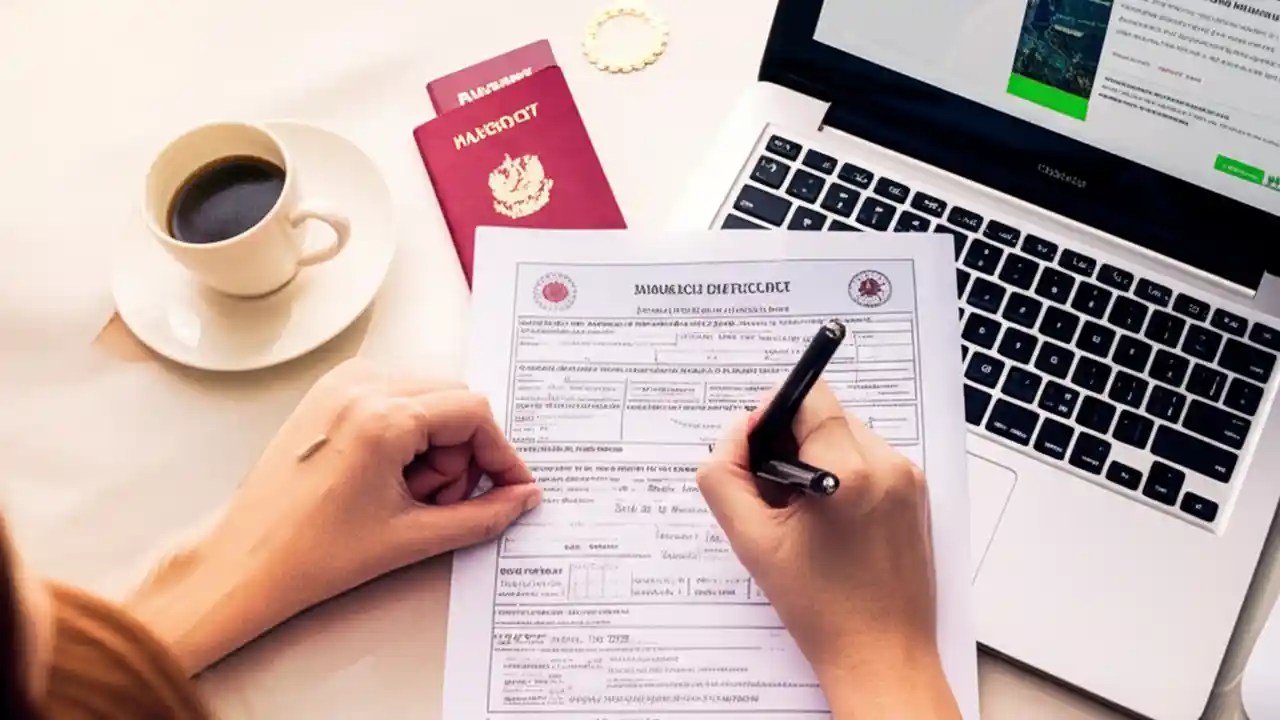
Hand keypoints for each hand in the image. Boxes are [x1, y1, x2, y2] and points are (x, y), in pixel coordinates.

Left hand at [124, 359, 539, 672]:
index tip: (508, 486)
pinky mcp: (329, 394)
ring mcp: (341, 385)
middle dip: (464, 452)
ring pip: (428, 396)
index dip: (500, 454)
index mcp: (382, 417)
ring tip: (410, 494)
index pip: (473, 414)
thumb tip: (518, 499)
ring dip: (437, 442)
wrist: (246, 561)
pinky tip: (392, 475)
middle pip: (454, 399)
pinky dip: (410, 430)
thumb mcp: (412, 537)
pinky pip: (396, 396)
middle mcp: (361, 388)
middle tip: (443, 500)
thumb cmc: (309, 553)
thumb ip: (479, 515)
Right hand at [696, 382, 958, 718]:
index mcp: (848, 473)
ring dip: (818, 458)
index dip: (775, 412)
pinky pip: (871, 461)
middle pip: (828, 416)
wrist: (880, 655)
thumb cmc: (819, 608)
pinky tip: (831, 523)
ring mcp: (910, 480)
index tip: (757, 447)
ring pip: (848, 437)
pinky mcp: (918, 495)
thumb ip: (725, 474)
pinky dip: (844, 477)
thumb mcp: (751, 540)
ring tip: (804, 515)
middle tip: (774, 494)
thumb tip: (737, 430)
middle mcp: (889, 466)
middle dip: (793, 442)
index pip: (811, 398)